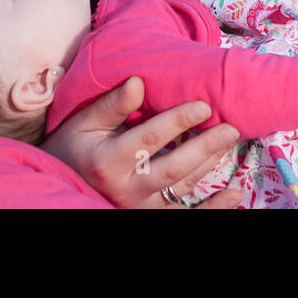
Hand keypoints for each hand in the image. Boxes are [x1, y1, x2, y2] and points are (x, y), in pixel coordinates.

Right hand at [39, 76, 241, 208]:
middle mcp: (125, 188)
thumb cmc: (75, 144)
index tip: (204, 105)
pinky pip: (184, 215)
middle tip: (231, 127)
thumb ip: (113, 105)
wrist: (63, 180)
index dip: (178, 122)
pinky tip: (235, 193)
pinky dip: (213, 207)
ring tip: (230, 140)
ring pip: (181, 188)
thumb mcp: (86, 121)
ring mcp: (138, 205)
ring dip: (209, 165)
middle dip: (204, 147)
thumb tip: (138, 81)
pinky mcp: (149, 214)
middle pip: (172, 168)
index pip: (149, 139)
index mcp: (108, 161)